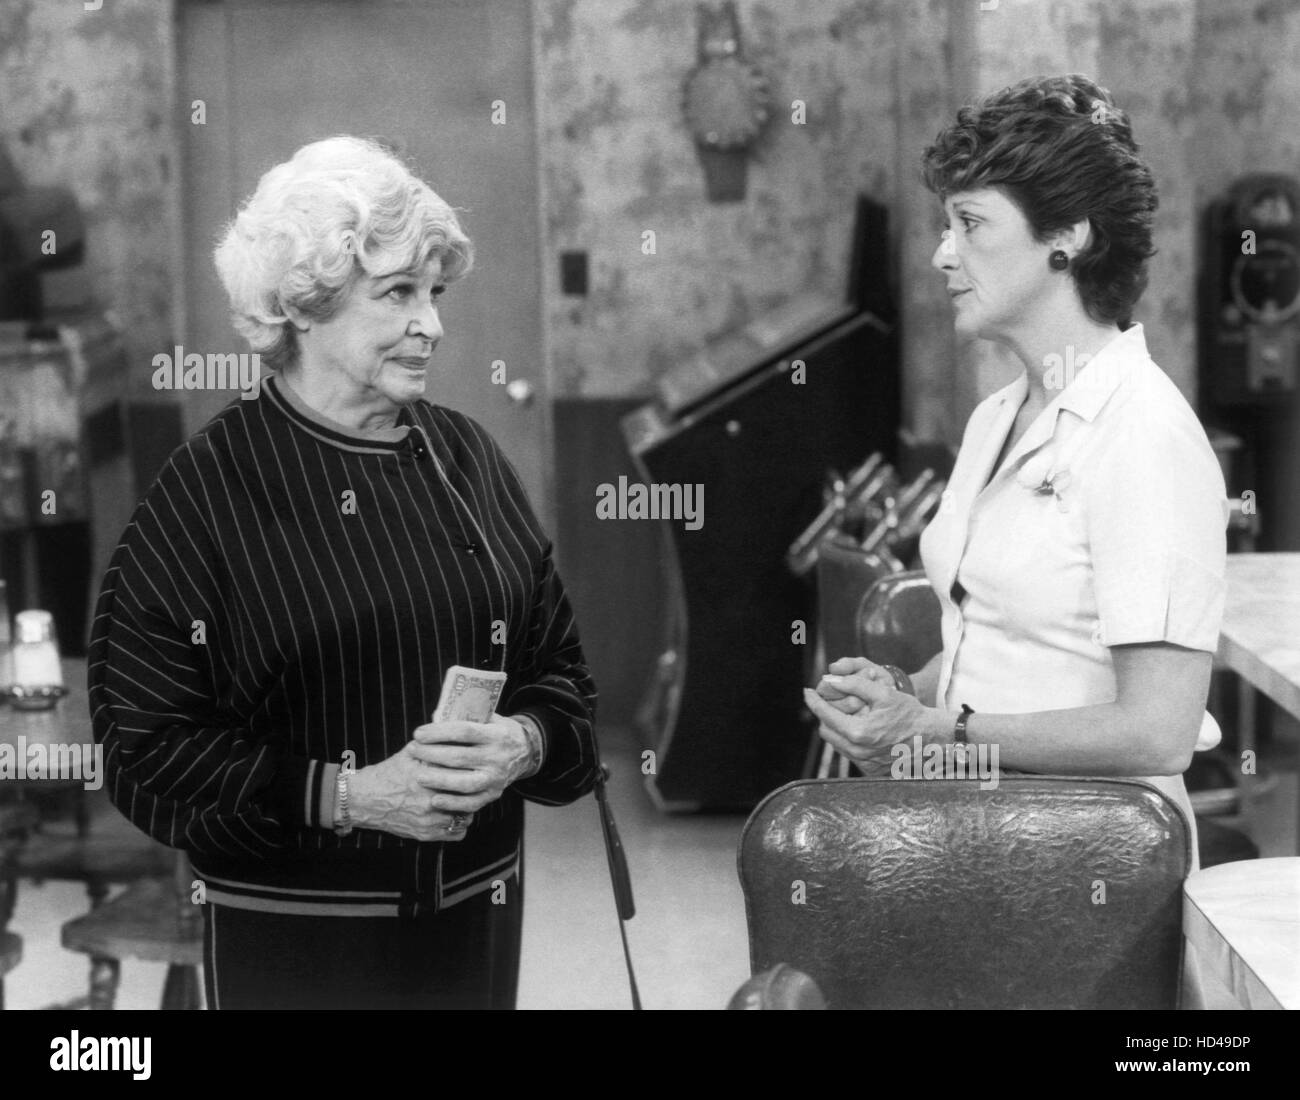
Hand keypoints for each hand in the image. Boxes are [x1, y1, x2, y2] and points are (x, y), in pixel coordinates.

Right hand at [347, 746, 475, 842]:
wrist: (364, 799)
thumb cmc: (389, 773)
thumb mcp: (410, 753)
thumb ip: (435, 745)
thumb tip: (459, 735)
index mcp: (428, 776)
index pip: (463, 772)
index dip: (473, 768)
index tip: (477, 764)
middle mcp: (430, 800)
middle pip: (468, 795)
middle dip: (474, 787)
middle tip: (477, 780)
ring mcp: (429, 820)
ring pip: (466, 815)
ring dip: (468, 806)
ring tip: (466, 797)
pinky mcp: (426, 834)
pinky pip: (457, 833)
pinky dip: (459, 824)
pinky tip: (456, 813)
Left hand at [407, 712, 531, 812]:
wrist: (525, 752)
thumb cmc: (497, 731)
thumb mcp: (489, 718)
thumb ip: (465, 716)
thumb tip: (434, 717)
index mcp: (496, 734)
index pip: (464, 732)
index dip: (439, 733)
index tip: (418, 733)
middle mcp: (498, 757)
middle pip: (460, 757)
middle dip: (432, 754)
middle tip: (412, 750)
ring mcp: (496, 778)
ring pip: (465, 783)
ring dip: (439, 780)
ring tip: (419, 776)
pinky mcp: (494, 795)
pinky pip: (472, 803)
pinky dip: (452, 803)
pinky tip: (435, 799)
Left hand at [803, 666, 942, 766]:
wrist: (932, 739)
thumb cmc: (910, 714)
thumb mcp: (883, 693)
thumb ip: (854, 684)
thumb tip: (830, 680)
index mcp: (859, 732)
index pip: (824, 714)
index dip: (813, 701)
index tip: (807, 691)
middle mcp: (858, 752)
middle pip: (826, 730)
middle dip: (824, 714)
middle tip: (828, 701)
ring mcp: (864, 763)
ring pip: (836, 743)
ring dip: (836, 727)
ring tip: (844, 713)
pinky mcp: (870, 770)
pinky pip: (849, 753)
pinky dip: (848, 739)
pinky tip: (858, 728)